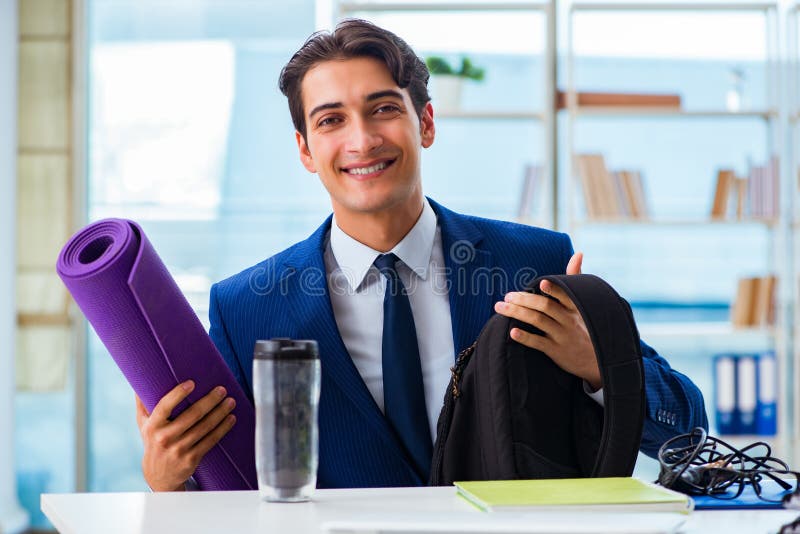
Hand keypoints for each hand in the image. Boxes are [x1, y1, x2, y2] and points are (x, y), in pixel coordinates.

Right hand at [135, 381, 236, 490]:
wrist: (158, 475)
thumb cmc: (153, 441)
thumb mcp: (144, 424)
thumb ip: (143, 402)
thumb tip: (142, 376)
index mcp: (153, 426)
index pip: (164, 407)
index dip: (178, 394)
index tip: (192, 383)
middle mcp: (164, 438)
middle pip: (192, 415)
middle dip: (210, 401)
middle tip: (222, 390)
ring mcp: (179, 449)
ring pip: (204, 427)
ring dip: (220, 413)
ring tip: (230, 402)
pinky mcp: (191, 459)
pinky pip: (210, 440)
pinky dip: (223, 428)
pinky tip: (231, 419)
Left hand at [494, 252, 601, 389]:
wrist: (595, 357)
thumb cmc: (584, 324)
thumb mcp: (583, 302)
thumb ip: (576, 278)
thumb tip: (577, 253)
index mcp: (574, 306)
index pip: (564, 295)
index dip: (553, 289)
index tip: (540, 283)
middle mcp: (569, 320)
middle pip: (545, 307)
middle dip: (524, 300)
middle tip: (506, 296)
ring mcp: (562, 336)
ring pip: (538, 322)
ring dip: (517, 313)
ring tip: (500, 308)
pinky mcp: (556, 351)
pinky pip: (539, 344)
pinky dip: (525, 337)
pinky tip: (512, 332)